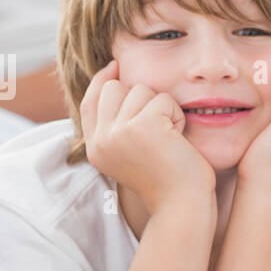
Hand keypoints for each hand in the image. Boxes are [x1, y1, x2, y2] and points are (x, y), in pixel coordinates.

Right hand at [80, 59, 214, 212]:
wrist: (181, 205)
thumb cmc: (165, 179)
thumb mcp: (129, 152)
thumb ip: (115, 124)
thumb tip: (113, 76)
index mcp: (95, 149)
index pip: (89, 102)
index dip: (102, 80)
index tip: (116, 65)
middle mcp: (101, 140)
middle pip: (114, 88)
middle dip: (141, 98)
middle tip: (158, 127)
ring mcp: (119, 133)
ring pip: (140, 90)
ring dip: (162, 107)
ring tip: (169, 136)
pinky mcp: (142, 127)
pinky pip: (162, 100)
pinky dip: (176, 115)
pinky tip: (178, 138)